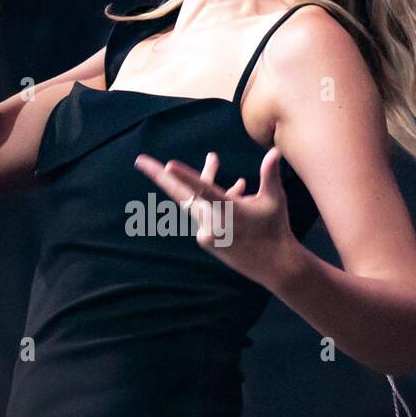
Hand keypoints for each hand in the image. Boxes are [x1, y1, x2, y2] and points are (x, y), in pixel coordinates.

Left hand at [133, 147, 298, 287]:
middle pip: (181, 194)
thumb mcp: (275, 200)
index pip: (203, 190)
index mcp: (229, 210)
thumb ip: (270, 175)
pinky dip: (217, 198)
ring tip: (214, 158)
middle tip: (139, 160)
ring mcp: (206, 232)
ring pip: (198, 198)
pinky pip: (205, 212)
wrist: (272, 265)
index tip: (168, 166)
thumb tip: (275, 151)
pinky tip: (239, 186)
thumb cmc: (276, 228)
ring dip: (205, 178)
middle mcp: (212, 221)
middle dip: (158, 176)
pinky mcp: (205, 239)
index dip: (185, 177)